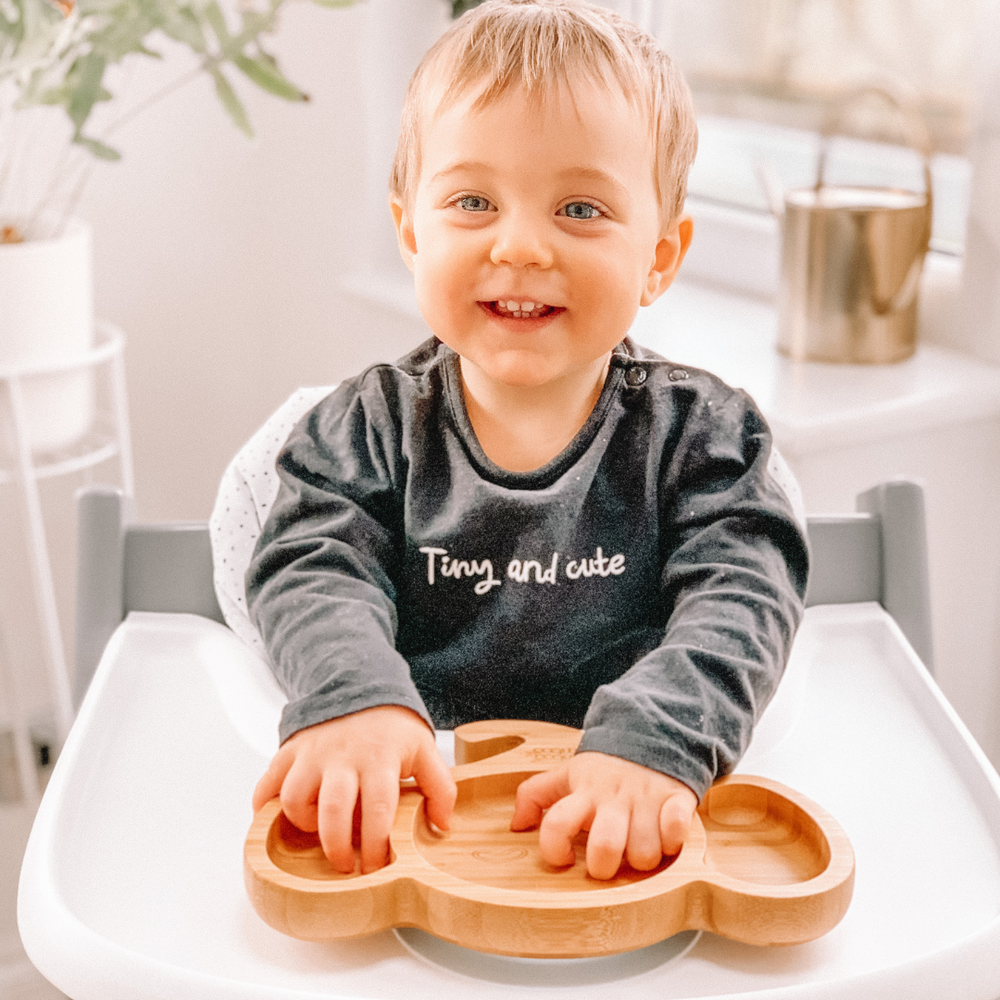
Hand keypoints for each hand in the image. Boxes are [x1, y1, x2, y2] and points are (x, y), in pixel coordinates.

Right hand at [252, 705, 456, 874]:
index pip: (377, 808)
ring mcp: (311, 754)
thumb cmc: (391, 727)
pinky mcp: (289, 752)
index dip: (377, 844)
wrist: (359, 684)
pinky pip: (266, 784)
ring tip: (319, 831)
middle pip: (332, 809)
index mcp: (379, 759)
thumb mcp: (424, 749)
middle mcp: (342, 757)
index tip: (377, 866)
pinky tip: (278, 821)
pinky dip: (264, 807)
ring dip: (304, 823)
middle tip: (345, 864)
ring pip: (294, 798)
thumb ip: (439, 788)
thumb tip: (442, 827)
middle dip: (336, 846)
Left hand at [510, 751, 697, 879]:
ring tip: (640, 846)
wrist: (651, 736)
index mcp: (583, 792)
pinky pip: (678, 830)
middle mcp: (613, 798)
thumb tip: (515, 825)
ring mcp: (646, 799)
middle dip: (605, 867)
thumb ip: (535, 794)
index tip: (564, 860)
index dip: (554, 850)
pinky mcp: (677, 799)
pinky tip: (667, 835)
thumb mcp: (568, 774)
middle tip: (609, 861)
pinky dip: (674, 839)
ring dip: (643, 858)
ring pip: (644, 853)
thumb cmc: (606, 768)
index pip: (556, 824)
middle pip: (604, 848)